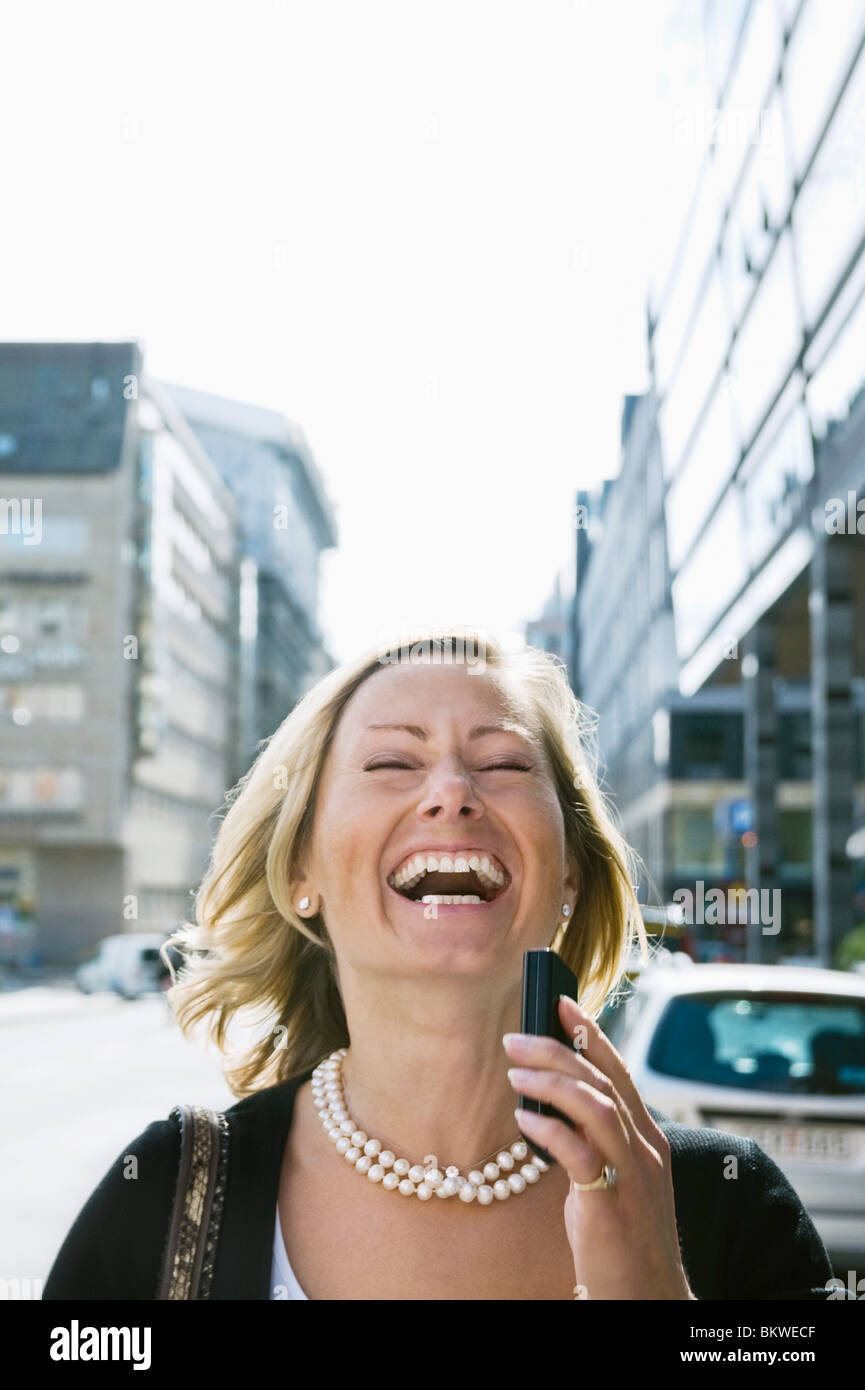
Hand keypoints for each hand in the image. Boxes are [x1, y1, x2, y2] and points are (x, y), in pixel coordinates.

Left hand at [503, 994, 695, 1299]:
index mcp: (647, 1139)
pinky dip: (551, 1130)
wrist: (648, 1297)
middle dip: (557, 1050)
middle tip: (514, 1038)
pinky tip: (525, 1121)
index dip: (590, 1034)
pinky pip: (581, 1155)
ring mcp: (632, 1178)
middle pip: (603, 1081)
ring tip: (515, 1072)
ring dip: (551, 1083)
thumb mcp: (612, 1177)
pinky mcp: (610, 1208)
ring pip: (596, 1108)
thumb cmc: (621, 1237)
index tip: (559, 1002)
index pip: (618, 1072)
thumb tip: (545, 1100)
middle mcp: (645, 1150)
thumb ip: (591, 1139)